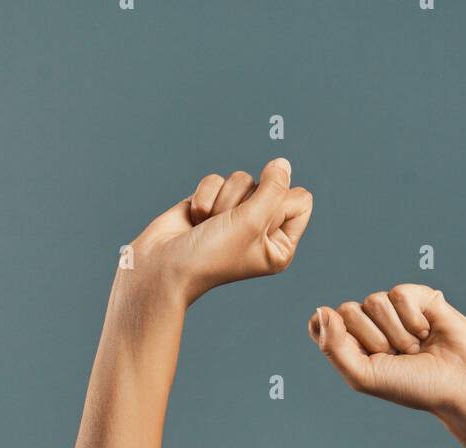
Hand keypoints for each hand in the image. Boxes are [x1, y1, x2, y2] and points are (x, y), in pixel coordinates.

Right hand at [122, 158, 312, 307]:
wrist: (165, 266)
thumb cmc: (211, 254)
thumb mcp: (251, 220)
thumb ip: (273, 188)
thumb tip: (283, 163)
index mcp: (280, 246)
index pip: (301, 201)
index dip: (278, 202)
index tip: (257, 222)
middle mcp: (262, 231)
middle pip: (270, 186)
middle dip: (244, 202)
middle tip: (228, 228)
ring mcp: (236, 217)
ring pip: (242, 179)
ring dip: (222, 200)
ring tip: (209, 225)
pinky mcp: (213, 204)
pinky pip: (217, 180)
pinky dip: (204, 197)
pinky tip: (195, 219)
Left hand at [308, 283, 465, 418]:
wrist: (459, 384)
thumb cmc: (412, 387)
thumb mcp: (363, 376)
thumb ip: (333, 346)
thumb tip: (320, 310)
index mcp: (353, 345)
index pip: (324, 323)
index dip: (340, 335)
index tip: (362, 355)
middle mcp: (371, 324)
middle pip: (348, 310)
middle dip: (374, 339)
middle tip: (397, 357)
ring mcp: (394, 310)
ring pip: (374, 301)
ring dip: (397, 333)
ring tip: (415, 348)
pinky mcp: (418, 296)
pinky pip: (399, 294)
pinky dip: (413, 318)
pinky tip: (428, 332)